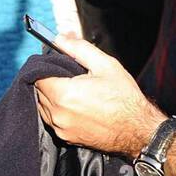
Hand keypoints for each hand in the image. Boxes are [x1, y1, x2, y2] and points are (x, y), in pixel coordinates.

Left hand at [33, 35, 163, 156]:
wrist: (138, 130)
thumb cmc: (125, 98)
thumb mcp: (105, 65)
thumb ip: (78, 48)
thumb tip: (60, 38)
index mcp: (64, 94)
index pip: (37, 76)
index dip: (46, 67)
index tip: (58, 64)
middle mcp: (58, 114)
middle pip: (39, 91)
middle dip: (50, 81)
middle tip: (71, 77)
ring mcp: (61, 128)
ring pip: (44, 106)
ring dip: (53, 97)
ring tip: (75, 92)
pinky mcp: (66, 138)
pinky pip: (53, 120)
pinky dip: (59, 111)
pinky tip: (77, 106)